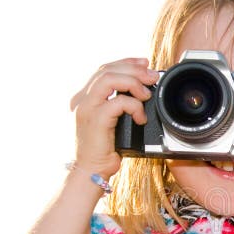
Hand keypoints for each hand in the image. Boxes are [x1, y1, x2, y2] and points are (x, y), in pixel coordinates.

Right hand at [69, 58, 158, 177]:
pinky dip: (134, 106)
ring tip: (147, 94)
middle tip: (152, 76)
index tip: (144, 64)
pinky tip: (141, 117)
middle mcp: (81, 99)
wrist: (91, 170)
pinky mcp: (95, 119)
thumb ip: (118, 104)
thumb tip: (142, 90)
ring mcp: (86, 108)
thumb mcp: (111, 121)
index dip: (126, 62)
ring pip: (110, 79)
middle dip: (134, 69)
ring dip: (134, 82)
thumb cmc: (103, 150)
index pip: (104, 69)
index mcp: (84, 97)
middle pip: (107, 69)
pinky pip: (119, 102)